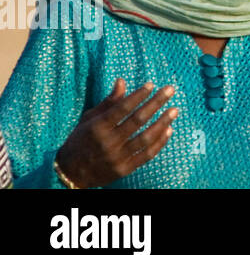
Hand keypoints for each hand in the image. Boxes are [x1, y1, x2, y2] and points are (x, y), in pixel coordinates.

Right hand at [55, 78, 176, 188]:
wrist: (71, 174)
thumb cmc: (80, 140)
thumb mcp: (89, 119)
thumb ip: (108, 102)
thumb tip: (122, 81)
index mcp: (97, 128)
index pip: (122, 109)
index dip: (138, 95)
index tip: (151, 85)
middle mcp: (108, 143)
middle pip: (137, 120)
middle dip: (156, 103)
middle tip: (170, 90)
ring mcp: (117, 158)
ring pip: (145, 138)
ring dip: (162, 122)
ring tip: (174, 110)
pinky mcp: (124, 169)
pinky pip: (147, 155)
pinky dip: (160, 142)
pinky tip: (169, 129)